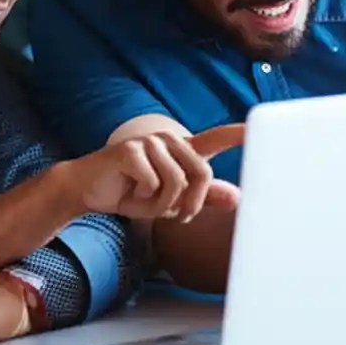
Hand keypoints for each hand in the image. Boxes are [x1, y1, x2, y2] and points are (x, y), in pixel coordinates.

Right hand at [63, 124, 243, 220]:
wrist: (89, 191)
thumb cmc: (131, 193)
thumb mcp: (170, 201)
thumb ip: (202, 196)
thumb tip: (237, 198)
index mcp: (181, 149)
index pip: (215, 138)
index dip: (237, 134)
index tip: (256, 128)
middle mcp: (168, 139)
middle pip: (202, 173)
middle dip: (191, 203)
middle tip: (177, 216)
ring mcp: (149, 142)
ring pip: (176, 182)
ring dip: (162, 204)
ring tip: (144, 200)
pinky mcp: (130, 149)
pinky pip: (153, 182)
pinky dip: (143, 199)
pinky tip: (129, 191)